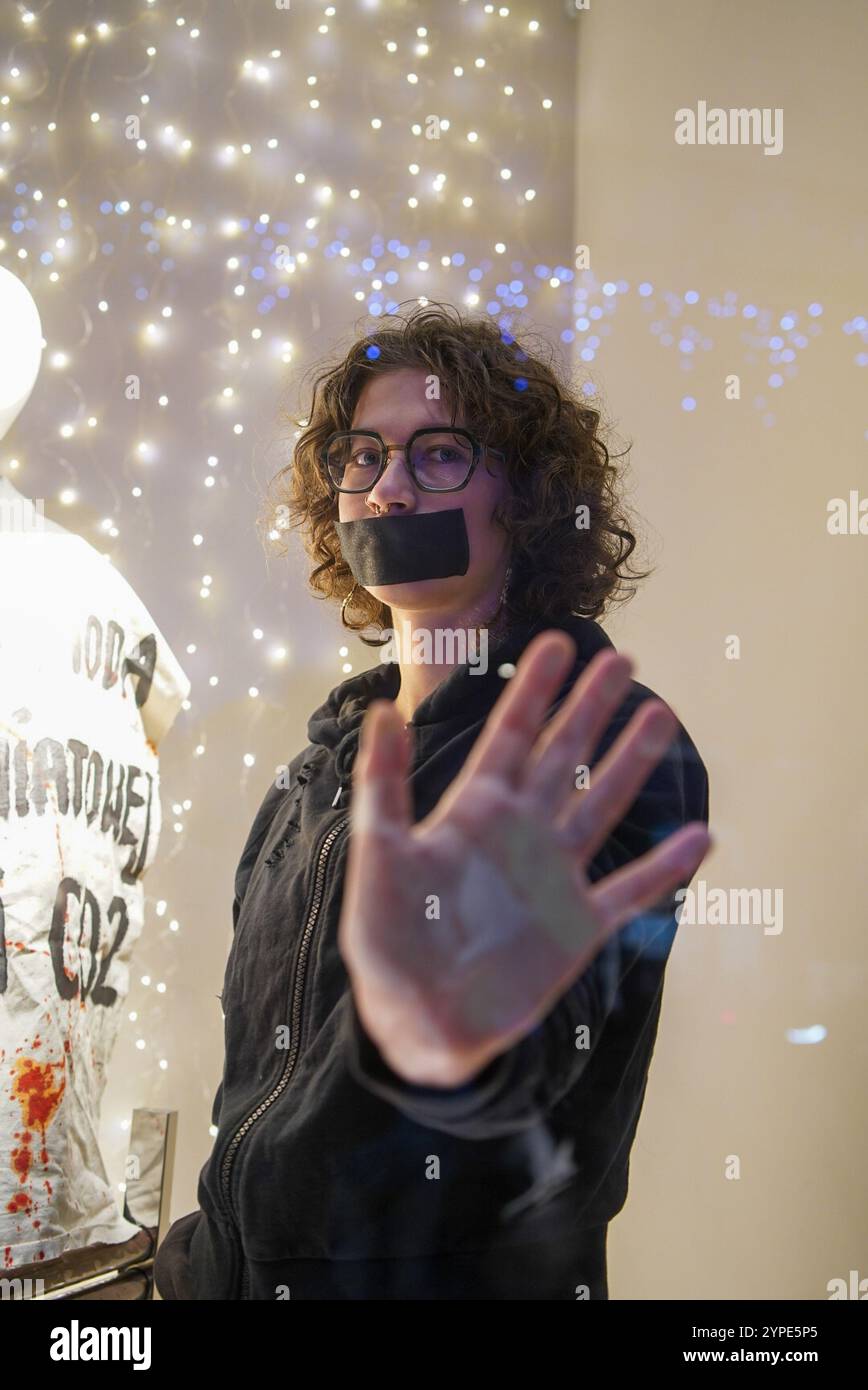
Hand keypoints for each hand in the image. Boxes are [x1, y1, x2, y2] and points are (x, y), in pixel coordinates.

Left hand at [338, 630, 711, 1087]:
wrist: (417, 1021)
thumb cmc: (387, 939)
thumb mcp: (379, 854)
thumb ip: (384, 784)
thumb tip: (383, 708)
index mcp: (474, 812)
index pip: (511, 735)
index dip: (534, 690)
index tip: (557, 642)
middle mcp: (521, 833)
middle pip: (565, 756)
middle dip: (590, 708)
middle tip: (621, 659)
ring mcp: (553, 877)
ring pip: (602, 806)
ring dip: (630, 764)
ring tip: (659, 716)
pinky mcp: (576, 926)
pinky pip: (630, 890)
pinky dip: (665, 867)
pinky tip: (700, 837)